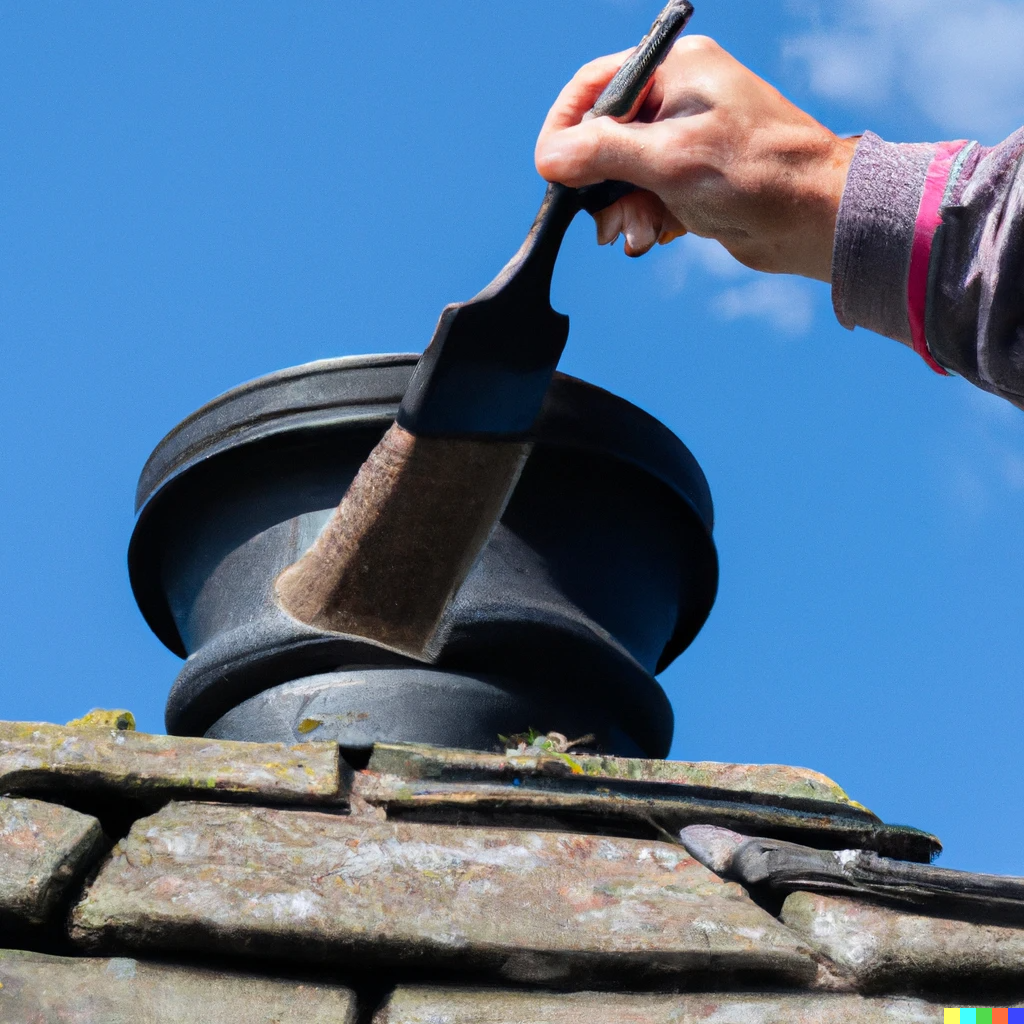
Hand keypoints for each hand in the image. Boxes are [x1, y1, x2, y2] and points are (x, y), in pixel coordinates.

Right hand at [535, 36, 857, 281]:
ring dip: (622, 210)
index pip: (596, 87)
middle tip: (601, 221)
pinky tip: (655, 235)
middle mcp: (680, 98)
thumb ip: (602, 153)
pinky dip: (644, 218)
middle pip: (605, 136)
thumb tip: (550, 157)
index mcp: (676, 71)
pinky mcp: (694, 178)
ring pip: (624, 174)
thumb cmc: (756, 174)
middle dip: (598, 184)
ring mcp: (687, 139)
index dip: (566, 128)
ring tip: (636, 234)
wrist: (816, 217)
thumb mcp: (668, 159)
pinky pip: (648, 195)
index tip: (550, 169)